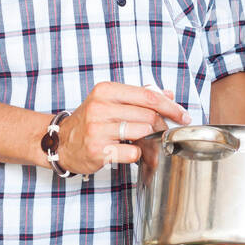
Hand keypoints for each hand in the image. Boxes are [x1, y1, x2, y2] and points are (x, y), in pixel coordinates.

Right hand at [56, 82, 191, 171]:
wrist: (60, 142)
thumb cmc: (89, 120)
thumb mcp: (110, 101)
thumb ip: (140, 96)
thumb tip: (168, 94)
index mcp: (106, 91)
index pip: (148, 96)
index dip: (171, 107)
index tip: (183, 115)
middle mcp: (100, 108)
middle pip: (148, 115)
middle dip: (163, 126)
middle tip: (165, 132)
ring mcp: (98, 129)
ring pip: (143, 133)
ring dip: (151, 140)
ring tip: (146, 142)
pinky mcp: (98, 150)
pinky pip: (132, 152)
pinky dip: (137, 154)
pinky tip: (130, 151)